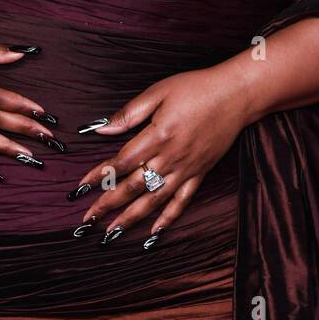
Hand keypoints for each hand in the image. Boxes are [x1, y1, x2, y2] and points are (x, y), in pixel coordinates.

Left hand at [73, 58, 253, 239]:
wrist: (236, 95)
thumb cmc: (196, 88)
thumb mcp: (159, 92)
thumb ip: (130, 113)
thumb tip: (102, 129)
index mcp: (158, 135)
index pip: (122, 162)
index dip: (100, 175)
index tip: (82, 187)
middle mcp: (171, 157)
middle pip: (134, 186)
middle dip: (109, 203)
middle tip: (89, 217)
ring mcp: (186, 169)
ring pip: (154, 200)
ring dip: (132, 217)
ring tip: (113, 231)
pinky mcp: (200, 173)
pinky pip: (182, 201)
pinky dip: (169, 217)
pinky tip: (155, 231)